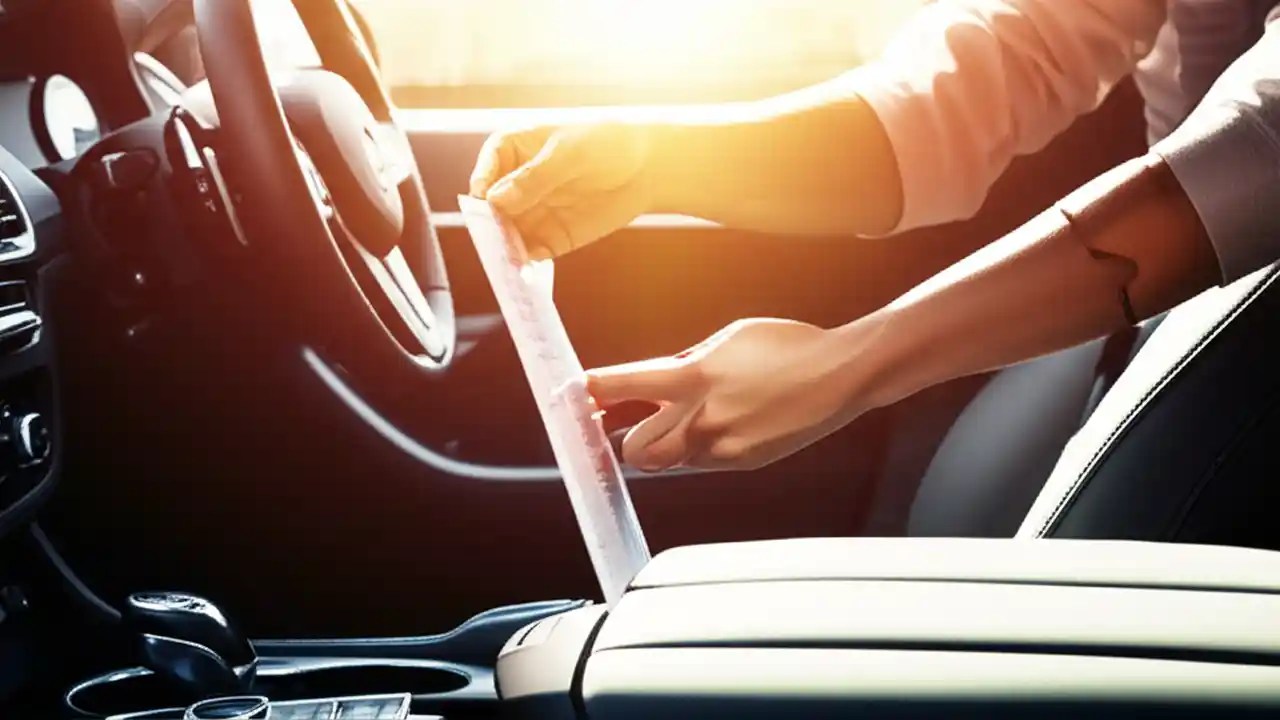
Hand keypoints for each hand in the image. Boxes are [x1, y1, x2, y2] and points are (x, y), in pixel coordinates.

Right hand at [469, 123, 652, 259]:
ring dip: (504, 248)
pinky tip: (525, 269)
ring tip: (510, 259)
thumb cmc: (605, 144)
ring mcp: (531, 213)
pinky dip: (524, 261)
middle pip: (491, 208)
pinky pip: (529, 252)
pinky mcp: (549, 237)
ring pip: (506, 234)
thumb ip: (534, 178)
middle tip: (495, 239)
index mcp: (513, 151)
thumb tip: (496, 200)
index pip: (487, 169)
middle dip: (490, 225)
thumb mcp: (570, 153)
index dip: (482, 185)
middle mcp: (514, 185)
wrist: (644, 167)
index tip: (485, 202)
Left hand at [587, 317, 885, 471]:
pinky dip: (700, 450)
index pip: (621, 386)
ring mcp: (721, 446)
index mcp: (693, 376)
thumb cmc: (788, 347)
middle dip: (626, 441)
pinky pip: (703, 464)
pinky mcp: (741, 462)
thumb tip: (661, 373)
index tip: (578, 393)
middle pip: (634, 451)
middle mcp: (700, 417)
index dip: (591, 392)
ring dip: (664, 448)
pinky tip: (725, 427)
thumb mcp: (729, 337)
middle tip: (628, 426)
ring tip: (683, 425)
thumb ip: (689, 359)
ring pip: (668, 462)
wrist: (840, 376)